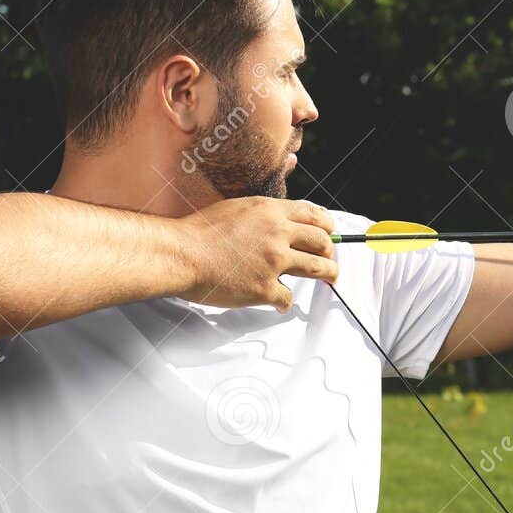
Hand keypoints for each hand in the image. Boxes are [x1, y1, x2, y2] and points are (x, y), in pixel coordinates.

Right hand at [176, 197, 337, 311]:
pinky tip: (279, 303)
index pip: (313, 215)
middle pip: (322, 242)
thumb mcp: (236, 209)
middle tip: (330, 258)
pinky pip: (288, 297)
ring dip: (329, 275)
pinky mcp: (264, 288)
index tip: (329, 234)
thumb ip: (262, 215)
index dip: (326, 226)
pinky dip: (285, 302)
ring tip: (331, 278)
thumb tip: (278, 223)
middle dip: (330, 251)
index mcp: (270, 211)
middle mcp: (277, 234)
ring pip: (318, 269)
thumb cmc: (199, 232)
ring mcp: (274, 262)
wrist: (181, 254)